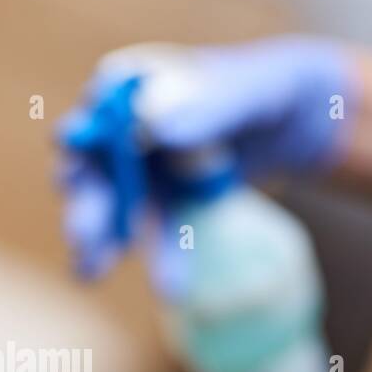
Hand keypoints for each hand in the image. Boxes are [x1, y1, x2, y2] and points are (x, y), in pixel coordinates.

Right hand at [58, 36, 354, 279]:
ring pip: (114, 207)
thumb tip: (153, 123)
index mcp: (136, 83)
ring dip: (102, 241)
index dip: (80, 142)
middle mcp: (126, 125)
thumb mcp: (252, 90)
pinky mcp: (163, 201)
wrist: (299, 121)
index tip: (72, 173)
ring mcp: (140, 168)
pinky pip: (154, 230)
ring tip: (90, 275)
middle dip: (86, 203)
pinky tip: (168, 288)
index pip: (98, 110)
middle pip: (93, 165)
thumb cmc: (273, 87)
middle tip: (83, 238)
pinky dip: (158, 257)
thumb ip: (207, 101)